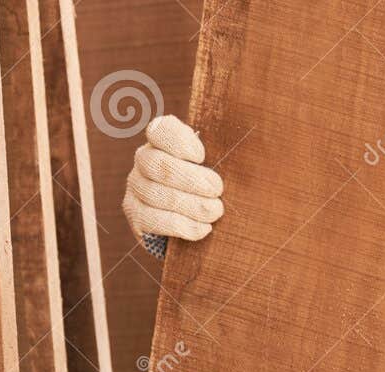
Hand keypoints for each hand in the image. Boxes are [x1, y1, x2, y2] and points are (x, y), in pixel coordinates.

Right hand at [122, 114, 223, 243]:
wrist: (196, 220)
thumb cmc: (212, 185)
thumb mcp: (218, 165)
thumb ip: (221, 155)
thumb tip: (248, 155)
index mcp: (163, 140)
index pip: (161, 129)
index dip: (179, 142)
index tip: (202, 156)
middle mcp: (144, 160)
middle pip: (156, 164)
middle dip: (190, 178)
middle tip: (217, 190)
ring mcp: (136, 187)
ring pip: (153, 193)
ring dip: (188, 204)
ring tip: (215, 211)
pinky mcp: (136, 215)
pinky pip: (151, 220)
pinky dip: (181, 225)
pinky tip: (203, 229)